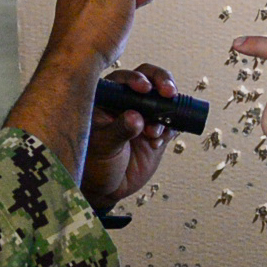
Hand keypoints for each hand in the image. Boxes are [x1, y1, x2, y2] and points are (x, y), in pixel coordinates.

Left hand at [81, 63, 177, 209]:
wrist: (108, 188)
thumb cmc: (94, 165)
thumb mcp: (103, 146)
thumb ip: (118, 130)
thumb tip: (135, 116)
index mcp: (107, 99)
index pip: (123, 78)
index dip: (136, 78)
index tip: (145, 88)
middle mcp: (127, 102)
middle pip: (150, 79)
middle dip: (162, 83)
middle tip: (169, 94)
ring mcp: (144, 115)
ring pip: (164, 100)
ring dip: (166, 112)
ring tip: (153, 134)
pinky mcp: (158, 130)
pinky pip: (172, 122)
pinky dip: (171, 129)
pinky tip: (157, 142)